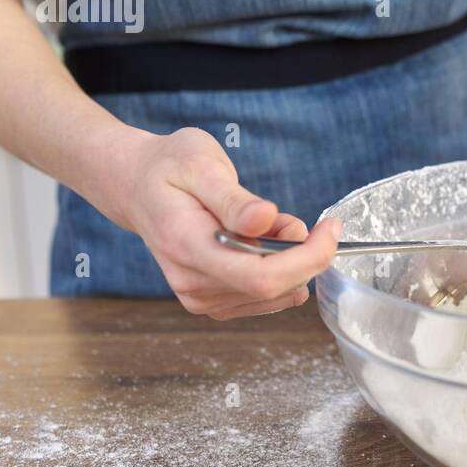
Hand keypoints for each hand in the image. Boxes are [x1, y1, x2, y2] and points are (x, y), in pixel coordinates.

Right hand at [117, 128, 339, 318]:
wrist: (136, 186)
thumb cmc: (168, 168)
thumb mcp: (200, 164)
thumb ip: (234, 199)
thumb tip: (266, 219)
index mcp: (186, 246)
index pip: (260, 277)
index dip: (307, 259)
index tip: (329, 228)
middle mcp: (191, 283)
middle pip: (274, 289)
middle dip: (303, 254)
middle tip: (288, 216)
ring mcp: (200, 298)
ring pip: (275, 295)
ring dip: (289, 260)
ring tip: (263, 222)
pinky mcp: (213, 302)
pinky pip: (265, 297)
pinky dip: (279, 270)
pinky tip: (260, 243)